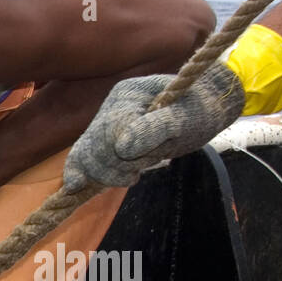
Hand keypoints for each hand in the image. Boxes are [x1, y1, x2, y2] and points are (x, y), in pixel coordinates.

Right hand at [64, 66, 245, 191]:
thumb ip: (154, 130)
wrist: (205, 108)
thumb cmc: (199, 110)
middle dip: (112, 167)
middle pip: (93, 145)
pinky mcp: (107, 139)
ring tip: (135, 172)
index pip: (110, 131)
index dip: (120, 155)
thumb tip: (122, 148)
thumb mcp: (184, 119)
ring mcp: (107, 123)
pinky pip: (84, 156)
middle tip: (136, 174)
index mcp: (128, 95)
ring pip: (88, 154)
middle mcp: (111, 107)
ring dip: (109, 172)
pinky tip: (76, 185)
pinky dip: (84, 171)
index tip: (137, 170)